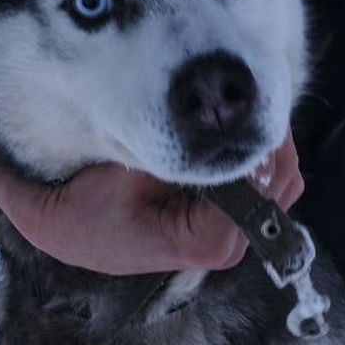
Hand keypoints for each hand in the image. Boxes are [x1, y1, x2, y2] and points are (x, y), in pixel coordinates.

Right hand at [0, 132, 303, 274]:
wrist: (65, 232)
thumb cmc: (89, 210)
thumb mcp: (127, 174)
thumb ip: (178, 156)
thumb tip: (218, 124)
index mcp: (206, 241)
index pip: (265, 188)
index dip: (267, 145)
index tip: (254, 104)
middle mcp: (224, 247)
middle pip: (279, 188)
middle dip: (271, 144)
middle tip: (253, 97)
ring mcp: (225, 241)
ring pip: (277, 188)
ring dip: (265, 151)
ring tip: (244, 110)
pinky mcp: (219, 228)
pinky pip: (259, 192)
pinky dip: (257, 163)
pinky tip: (234, 134)